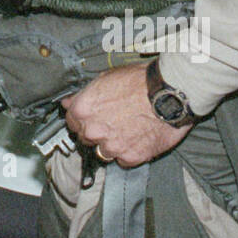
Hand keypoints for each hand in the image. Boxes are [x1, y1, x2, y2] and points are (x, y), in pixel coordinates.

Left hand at [62, 63, 191, 166]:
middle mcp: (93, 131)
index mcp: (83, 109)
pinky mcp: (131, 157)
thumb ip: (84, 94)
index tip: (91, 117)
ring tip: (128, 130)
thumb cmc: (139, 81)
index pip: (71, 121)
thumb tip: (68, 102)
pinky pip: (123, 160)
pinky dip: (129, 152)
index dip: (81, 118)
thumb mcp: (106, 78)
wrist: (169, 94)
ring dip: (112, 144)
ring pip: (104, 152)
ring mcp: (111, 146)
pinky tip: (138, 138)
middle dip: (96, 132)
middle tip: (113, 122)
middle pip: (86, 138)